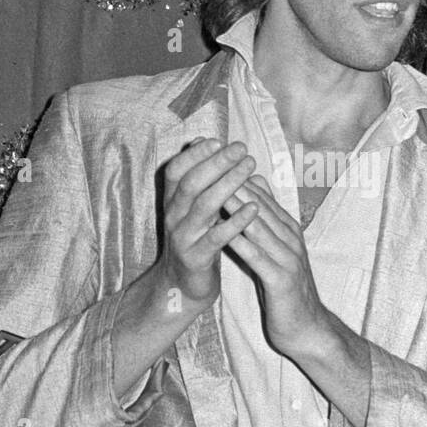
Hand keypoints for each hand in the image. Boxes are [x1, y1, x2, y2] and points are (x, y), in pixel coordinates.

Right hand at [156, 137, 258, 307]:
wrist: (183, 285)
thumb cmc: (195, 239)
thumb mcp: (192, 207)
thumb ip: (197, 177)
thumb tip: (201, 140)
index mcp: (172, 202)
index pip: (177, 170)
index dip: (195, 154)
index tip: (218, 141)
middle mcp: (173, 216)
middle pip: (191, 183)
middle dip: (216, 163)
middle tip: (240, 148)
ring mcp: (183, 237)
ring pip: (203, 206)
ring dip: (228, 184)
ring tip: (249, 167)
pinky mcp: (196, 258)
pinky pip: (216, 237)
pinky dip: (235, 221)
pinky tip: (254, 208)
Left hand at [223, 174, 328, 358]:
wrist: (307, 329)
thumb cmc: (286, 290)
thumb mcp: (277, 251)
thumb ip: (265, 224)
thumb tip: (253, 192)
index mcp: (288, 230)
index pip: (262, 196)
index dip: (239, 177)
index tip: (216, 161)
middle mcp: (290, 239)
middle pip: (260, 206)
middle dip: (235, 185)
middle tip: (213, 166)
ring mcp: (288, 259)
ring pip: (258, 227)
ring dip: (237, 209)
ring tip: (214, 191)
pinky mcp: (281, 280)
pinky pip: (257, 257)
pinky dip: (241, 243)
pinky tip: (224, 234)